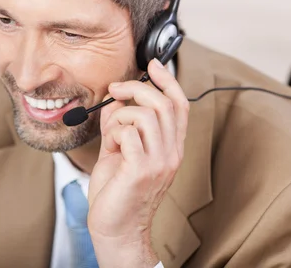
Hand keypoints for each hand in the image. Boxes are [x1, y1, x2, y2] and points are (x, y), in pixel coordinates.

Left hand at [87, 58, 189, 266]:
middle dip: (136, 88)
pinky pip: (129, 134)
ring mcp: (159, 162)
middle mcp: (171, 153)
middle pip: (163, 104)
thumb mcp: (118, 149)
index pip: (179, 105)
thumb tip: (115, 97)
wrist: (115, 227)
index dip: (168, 80)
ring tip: (112, 133)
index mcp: (170, 146)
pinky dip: (114, 132)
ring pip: (146, 115)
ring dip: (121, 115)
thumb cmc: (116, 190)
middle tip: (114, 91)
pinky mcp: (141, 170)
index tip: (153, 63)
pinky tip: (111, 147)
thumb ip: (119, 123)